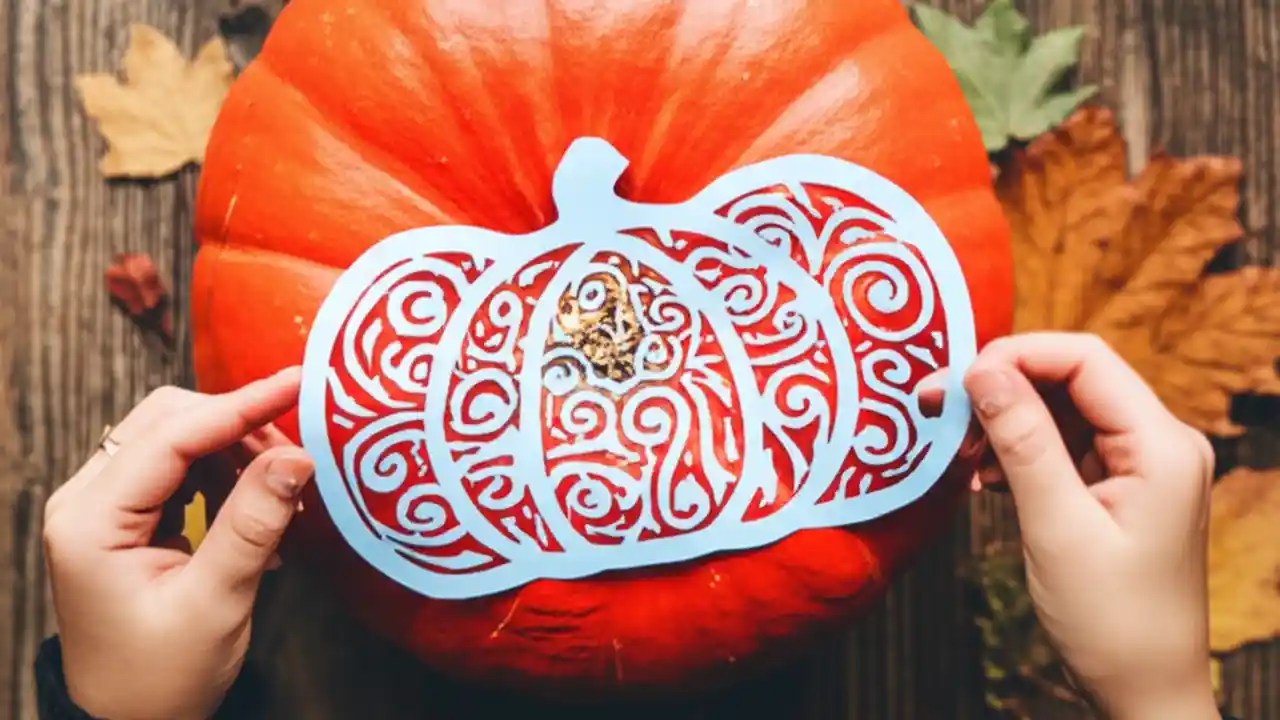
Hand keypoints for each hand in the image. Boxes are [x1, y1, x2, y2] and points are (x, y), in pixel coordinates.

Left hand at [43, 368, 312, 719]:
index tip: (297, 383)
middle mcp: (85, 501)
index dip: (240, 405)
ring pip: (175, 436)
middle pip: (167, 420)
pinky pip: (177, 466)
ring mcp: (101, 506)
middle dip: (238, 427)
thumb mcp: (216, 602)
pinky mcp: (122, 516)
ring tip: (280, 495)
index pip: (172, 436)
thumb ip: (253, 523)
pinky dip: (223, 473)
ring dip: (235, 451)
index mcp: (92, 521)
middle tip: (296, 460)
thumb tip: (297, 458)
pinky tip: (255, 510)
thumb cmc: (161, 678)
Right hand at [941, 333, 1217, 719]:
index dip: (1016, 356)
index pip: (1085, 360)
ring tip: (959, 451)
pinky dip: (1020, 452)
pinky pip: (1065, 447)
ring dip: (1006, 422)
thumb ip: (1022, 441)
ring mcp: (1142, 466)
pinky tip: (985, 476)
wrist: (1144, 690)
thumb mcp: (1057, 526)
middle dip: (1003, 387)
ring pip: (1063, 412)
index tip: (957, 378)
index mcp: (1161, 445)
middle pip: (1072, 380)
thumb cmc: (1112, 621)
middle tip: (939, 406)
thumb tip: (982, 371)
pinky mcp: (1121, 488)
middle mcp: (1159, 444)